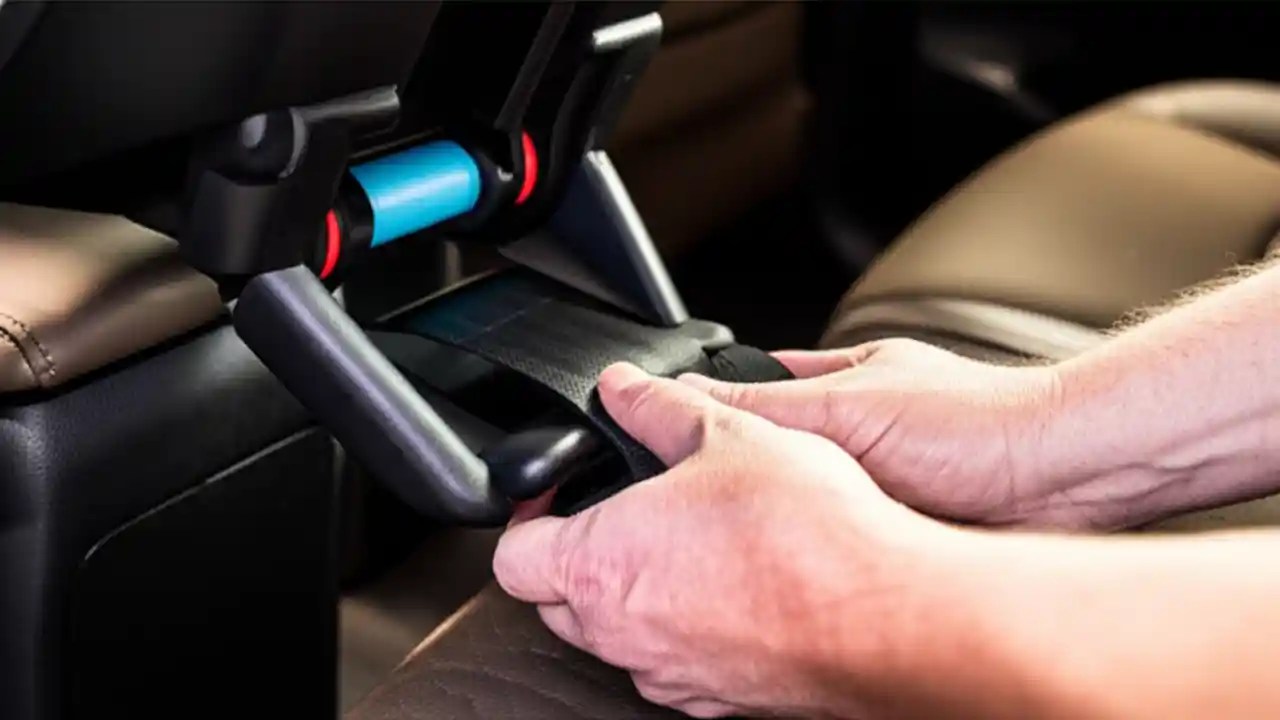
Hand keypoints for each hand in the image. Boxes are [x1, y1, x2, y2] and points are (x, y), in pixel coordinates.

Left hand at [492, 363, 950, 717]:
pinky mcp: (719, 699)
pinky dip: (685, 628)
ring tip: (690, 542)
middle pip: (558, 601)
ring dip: (634, 593)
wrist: (889, 619)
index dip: (528, 515)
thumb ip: (659, 409)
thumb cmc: (805, 533)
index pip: (514, 555)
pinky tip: (734, 588)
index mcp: (600, 565)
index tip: (560, 490)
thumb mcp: (728, 435)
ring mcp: (670, 675)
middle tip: (625, 510)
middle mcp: (622, 634)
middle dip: (576, 555)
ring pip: (618, 636)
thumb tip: (623, 387)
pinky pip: (675, 664)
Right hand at [679, 339, 1070, 527]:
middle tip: (716, 510)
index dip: (709, 416)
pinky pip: (843, 542)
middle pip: (775, 458)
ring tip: (767, 542)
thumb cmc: (975, 421)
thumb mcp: (846, 406)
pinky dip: (828, 553)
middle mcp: (856, 432)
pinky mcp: (901, 531)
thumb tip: (681, 395)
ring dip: (792, 523)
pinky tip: (814, 565)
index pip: (752, 392)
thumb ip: (762, 405)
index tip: (665, 441)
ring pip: (807, 507)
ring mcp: (880, 484)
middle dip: (749, 483)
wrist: (1060, 480)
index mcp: (839, 383)